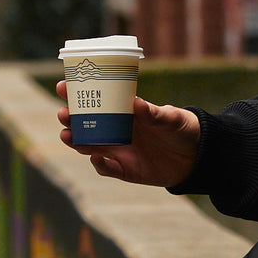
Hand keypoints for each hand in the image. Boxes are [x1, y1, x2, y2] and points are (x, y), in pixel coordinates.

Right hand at [56, 83, 200, 188]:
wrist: (195, 158)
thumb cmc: (182, 129)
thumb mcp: (172, 118)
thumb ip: (155, 113)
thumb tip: (137, 104)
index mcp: (124, 112)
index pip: (97, 101)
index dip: (78, 95)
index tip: (63, 87)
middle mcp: (116, 130)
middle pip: (86, 124)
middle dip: (71, 119)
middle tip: (63, 114)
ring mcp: (118, 150)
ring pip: (89, 146)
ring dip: (76, 141)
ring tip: (67, 135)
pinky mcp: (124, 170)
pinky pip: (106, 168)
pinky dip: (100, 165)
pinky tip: (96, 159)